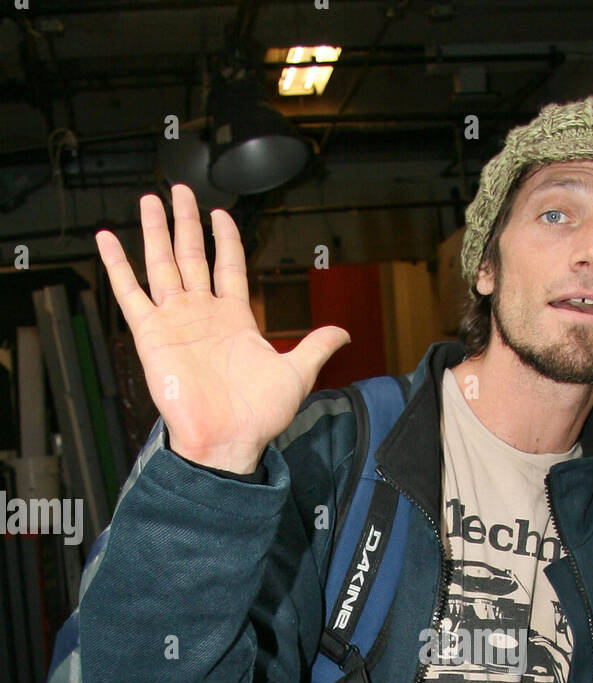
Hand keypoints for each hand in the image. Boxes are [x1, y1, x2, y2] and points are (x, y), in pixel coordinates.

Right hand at [94, 183, 350, 472]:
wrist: (228, 439)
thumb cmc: (258, 416)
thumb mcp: (297, 374)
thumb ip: (316, 346)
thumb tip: (343, 333)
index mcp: (235, 318)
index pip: (229, 265)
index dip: (226, 238)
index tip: (221, 213)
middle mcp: (203, 314)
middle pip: (192, 255)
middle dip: (187, 222)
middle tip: (180, 191)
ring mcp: (176, 321)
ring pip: (162, 264)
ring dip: (155, 232)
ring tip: (150, 201)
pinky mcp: (151, 334)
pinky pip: (130, 293)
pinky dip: (116, 266)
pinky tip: (106, 240)